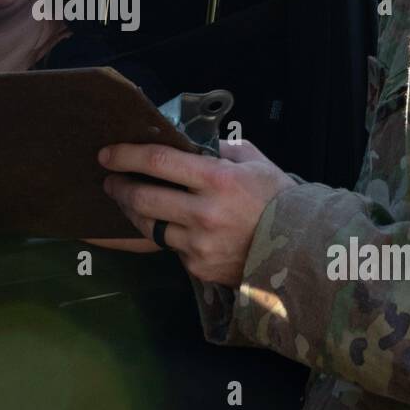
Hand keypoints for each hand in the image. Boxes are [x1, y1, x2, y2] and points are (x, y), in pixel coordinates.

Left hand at [97, 140, 298, 286]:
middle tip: (110, 179)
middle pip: (142, 198)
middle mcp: (203, 213)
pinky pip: (170, 247)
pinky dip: (165, 234)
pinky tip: (164, 224)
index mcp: (217, 180)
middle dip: (119, 187)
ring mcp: (198, 244)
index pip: (158, 162)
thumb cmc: (278, 200)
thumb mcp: (256, 163)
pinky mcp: (198, 267)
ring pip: (148, 226)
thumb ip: (223, 149)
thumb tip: (191, 142)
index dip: (126, 155)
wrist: (302, 251)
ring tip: (127, 199)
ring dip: (131, 212)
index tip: (107, 153)